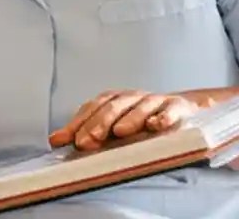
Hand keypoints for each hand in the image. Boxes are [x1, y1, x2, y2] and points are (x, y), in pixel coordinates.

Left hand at [49, 90, 200, 150]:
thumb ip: (85, 132)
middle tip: (87, 142)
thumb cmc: (141, 119)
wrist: (184, 107)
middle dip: (99, 123)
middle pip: (114, 106)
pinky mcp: (179, 107)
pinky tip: (158, 125)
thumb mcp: (113, 125)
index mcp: (115, 101)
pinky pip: (172, 110)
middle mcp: (133, 98)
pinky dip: (165, 116)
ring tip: (120, 132)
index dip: (78, 123)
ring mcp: (156, 101)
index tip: (64, 140)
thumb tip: (54, 140)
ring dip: (130, 118)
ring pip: (141, 107)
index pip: (93, 108)